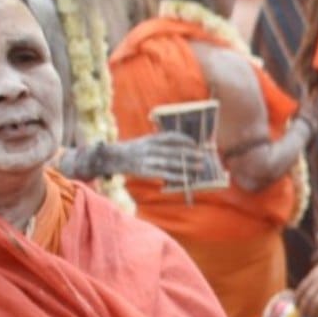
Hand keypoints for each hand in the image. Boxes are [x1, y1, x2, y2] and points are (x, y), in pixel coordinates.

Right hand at [102, 134, 216, 187]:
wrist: (114, 158)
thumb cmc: (134, 150)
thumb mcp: (146, 141)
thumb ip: (160, 142)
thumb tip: (180, 146)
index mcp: (151, 138)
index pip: (171, 136)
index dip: (185, 140)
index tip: (195, 143)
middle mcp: (150, 147)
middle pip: (174, 150)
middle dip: (190, 153)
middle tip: (203, 156)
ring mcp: (147, 159)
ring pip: (171, 162)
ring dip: (187, 165)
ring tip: (199, 167)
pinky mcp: (145, 171)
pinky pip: (164, 174)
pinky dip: (176, 176)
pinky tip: (187, 179)